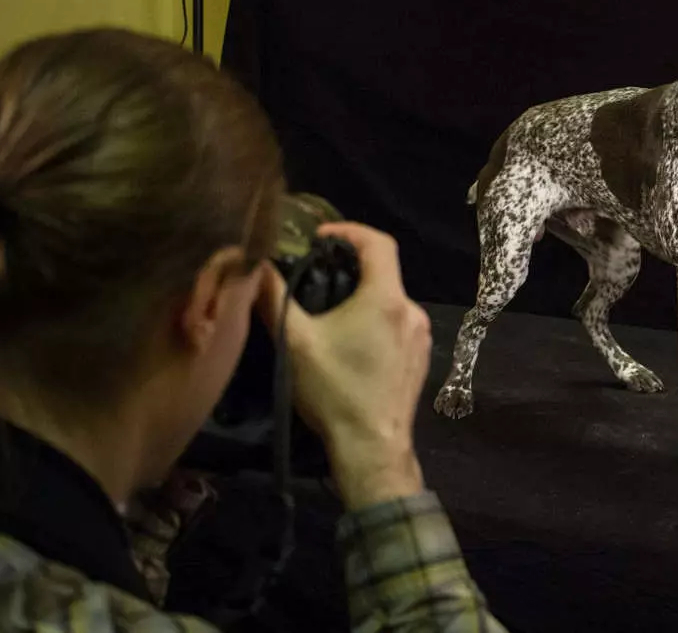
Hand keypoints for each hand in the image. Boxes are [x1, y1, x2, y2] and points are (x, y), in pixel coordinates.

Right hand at [257, 222, 432, 508]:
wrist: (372, 446)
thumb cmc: (334, 391)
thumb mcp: (296, 343)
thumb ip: (274, 300)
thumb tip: (256, 268)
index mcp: (386, 298)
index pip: (379, 242)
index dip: (350, 231)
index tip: (321, 237)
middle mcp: (411, 310)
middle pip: (384, 272)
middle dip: (351, 268)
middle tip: (317, 274)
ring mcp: (421, 336)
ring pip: (390, 300)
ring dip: (363, 298)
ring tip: (329, 311)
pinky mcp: (421, 357)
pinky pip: (398, 324)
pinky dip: (376, 320)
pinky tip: (351, 342)